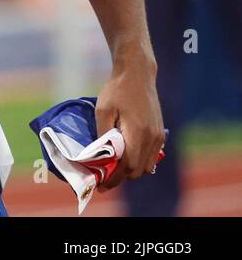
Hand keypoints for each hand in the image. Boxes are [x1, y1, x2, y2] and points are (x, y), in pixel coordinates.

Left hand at [95, 55, 164, 190]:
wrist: (138, 74)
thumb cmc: (117, 90)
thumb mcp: (103, 110)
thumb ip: (103, 135)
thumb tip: (100, 156)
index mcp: (138, 133)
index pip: (129, 166)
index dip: (115, 178)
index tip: (101, 185)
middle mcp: (153, 138)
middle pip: (138, 170)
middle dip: (121, 177)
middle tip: (103, 177)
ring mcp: (159, 136)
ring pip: (147, 166)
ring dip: (131, 170)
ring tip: (112, 168)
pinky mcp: (160, 133)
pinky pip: (152, 156)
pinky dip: (140, 161)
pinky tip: (125, 156)